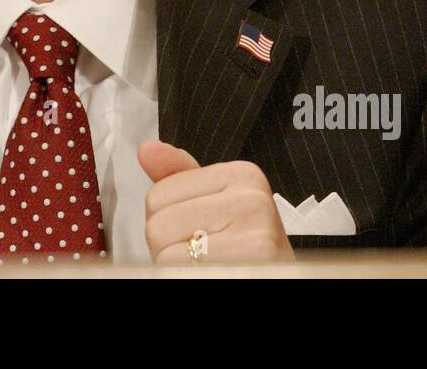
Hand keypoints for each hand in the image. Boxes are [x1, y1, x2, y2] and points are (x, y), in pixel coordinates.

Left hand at [138, 139, 293, 263]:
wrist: (280, 277)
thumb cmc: (246, 250)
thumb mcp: (216, 204)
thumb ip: (180, 177)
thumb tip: (146, 149)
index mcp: (242, 174)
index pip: (158, 195)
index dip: (168, 222)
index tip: (201, 232)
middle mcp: (250, 197)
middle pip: (158, 223)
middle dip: (170, 246)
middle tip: (203, 254)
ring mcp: (253, 229)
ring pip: (165, 250)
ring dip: (175, 264)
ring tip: (208, 264)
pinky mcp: (251, 256)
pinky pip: (178, 269)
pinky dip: (183, 276)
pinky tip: (213, 273)